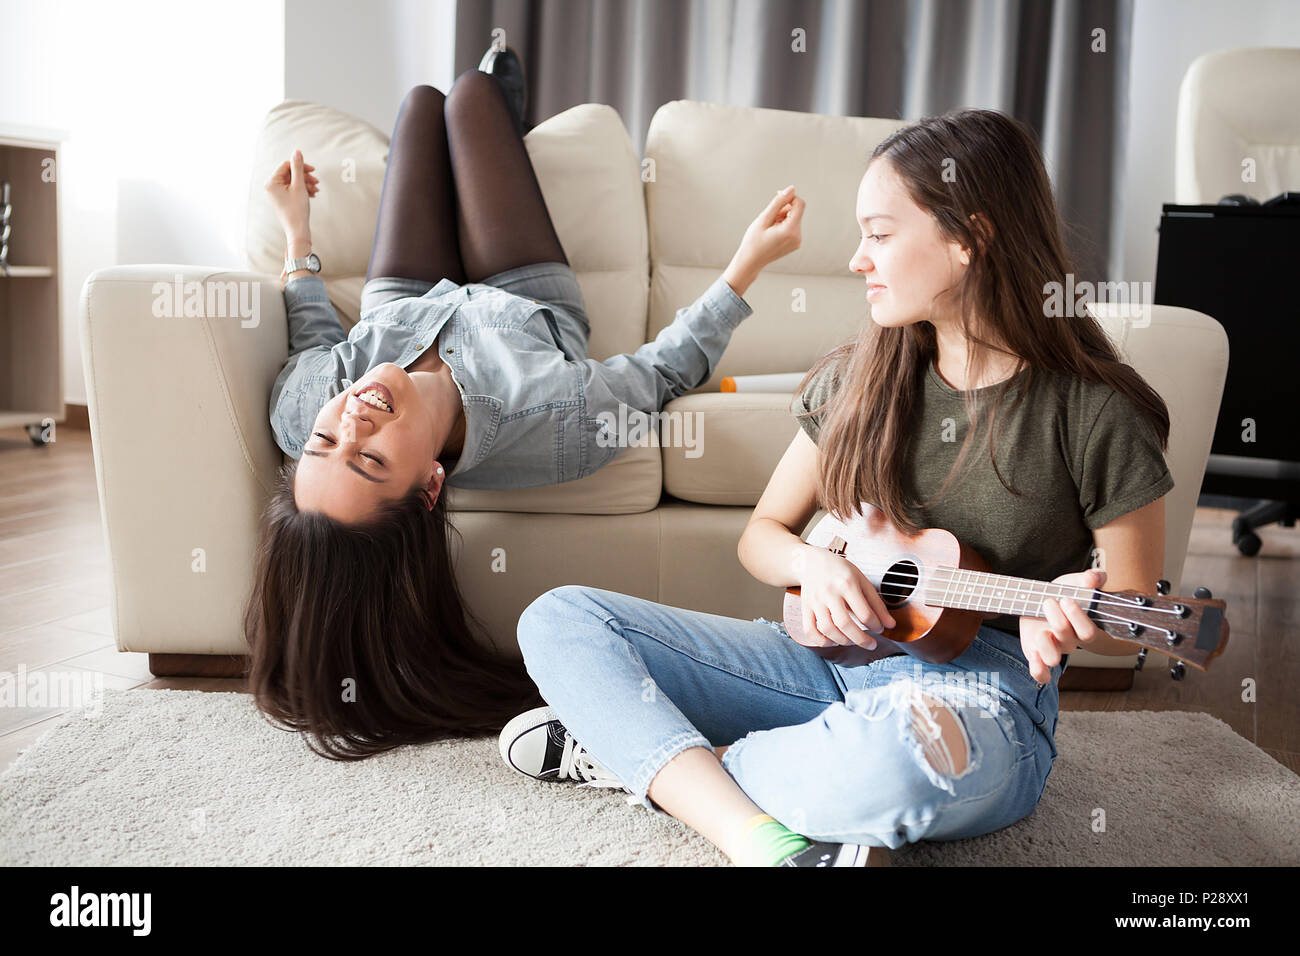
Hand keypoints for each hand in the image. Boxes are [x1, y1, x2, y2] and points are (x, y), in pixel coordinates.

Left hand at [265, 149, 319, 242]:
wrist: (297, 230)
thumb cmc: (297, 210)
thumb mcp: (299, 186)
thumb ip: (298, 167)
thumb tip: (297, 151)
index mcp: (271, 182)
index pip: (286, 165)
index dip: (300, 166)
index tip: (313, 170)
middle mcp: (271, 186)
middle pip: (290, 173)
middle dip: (304, 177)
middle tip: (316, 183)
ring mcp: (276, 193)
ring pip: (293, 181)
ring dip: (306, 184)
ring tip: (315, 190)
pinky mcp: (282, 199)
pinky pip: (293, 189)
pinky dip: (303, 190)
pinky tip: (312, 194)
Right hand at [730, 185, 804, 277]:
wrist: (751, 261)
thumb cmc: (753, 241)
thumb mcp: (764, 218)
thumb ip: (778, 202)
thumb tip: (791, 188)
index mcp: (790, 230)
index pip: (800, 204)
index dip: (790, 197)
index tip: (777, 198)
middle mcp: (797, 236)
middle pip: (797, 211)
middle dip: (784, 209)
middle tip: (769, 217)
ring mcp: (797, 241)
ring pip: (795, 218)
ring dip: (783, 216)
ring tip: (769, 226)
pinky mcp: (795, 243)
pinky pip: (793, 226)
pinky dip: (784, 224)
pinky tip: (773, 232)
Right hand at [793, 547, 895, 650]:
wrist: (811, 562)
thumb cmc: (840, 571)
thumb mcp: (861, 580)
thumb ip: (876, 603)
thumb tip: (890, 625)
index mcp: (847, 583)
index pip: (864, 613)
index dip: (876, 626)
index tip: (880, 629)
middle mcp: (829, 592)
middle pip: (845, 624)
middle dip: (862, 640)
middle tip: (872, 645)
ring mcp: (815, 601)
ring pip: (828, 629)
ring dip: (844, 641)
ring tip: (854, 641)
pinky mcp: (805, 608)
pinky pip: (810, 630)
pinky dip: (822, 641)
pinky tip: (833, 641)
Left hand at [1019, 568, 1106, 683]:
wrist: (1044, 603)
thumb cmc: (1063, 594)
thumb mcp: (1073, 582)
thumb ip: (1087, 579)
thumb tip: (1095, 578)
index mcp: (1084, 627)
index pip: (1088, 632)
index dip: (1078, 619)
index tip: (1067, 599)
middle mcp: (1070, 642)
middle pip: (1069, 641)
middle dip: (1058, 621)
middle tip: (1049, 601)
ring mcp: (1053, 650)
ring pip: (1053, 659)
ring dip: (1045, 644)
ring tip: (1040, 629)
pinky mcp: (1036, 654)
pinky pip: (1040, 674)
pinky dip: (1038, 670)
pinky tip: (1034, 656)